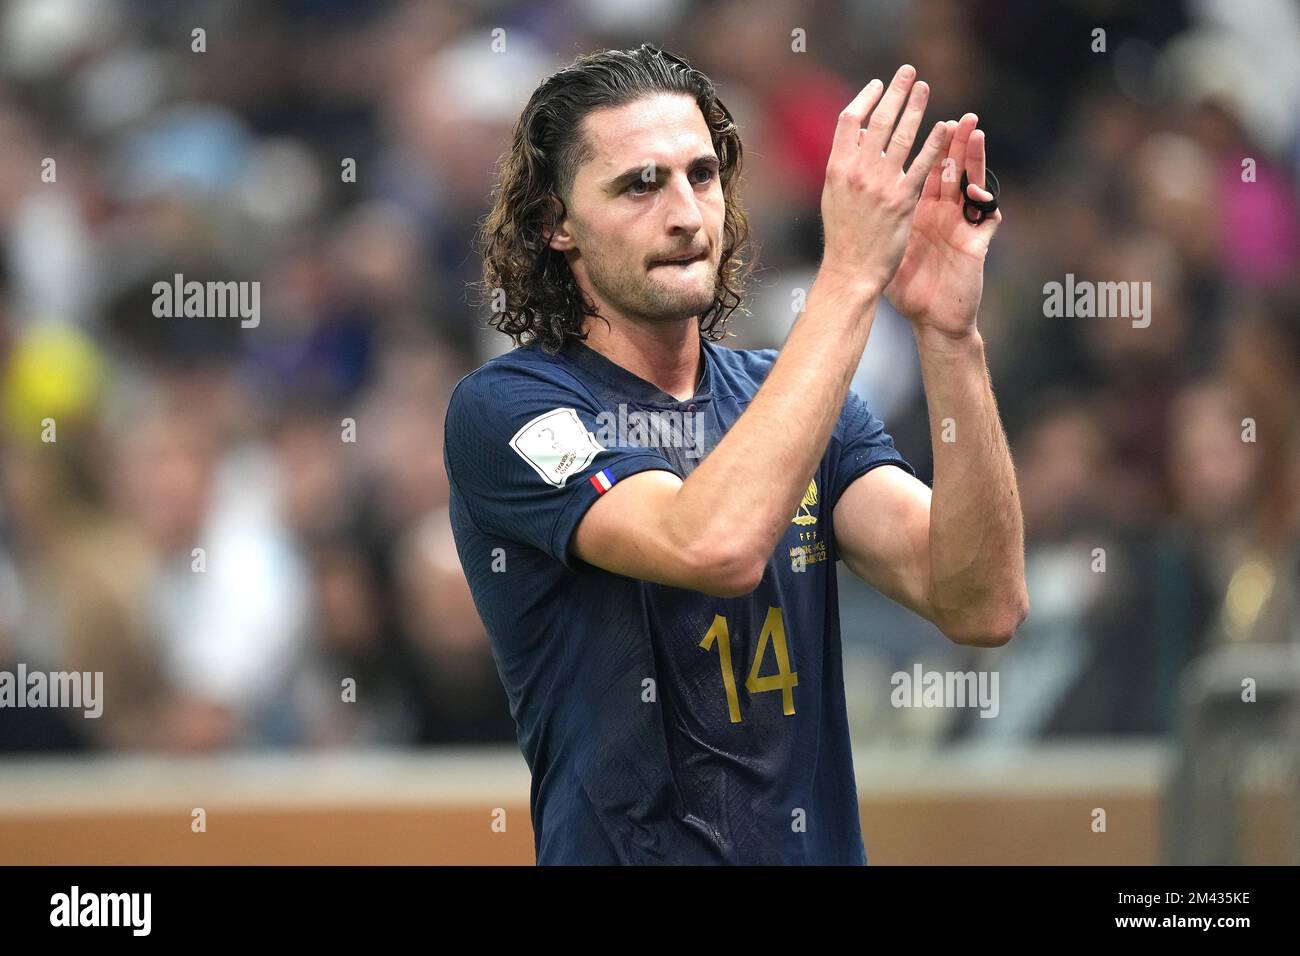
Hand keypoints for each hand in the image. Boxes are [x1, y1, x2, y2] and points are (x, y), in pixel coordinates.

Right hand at [819, 65, 952, 294]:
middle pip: (878, 120)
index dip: (864, 98)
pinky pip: (922, 164)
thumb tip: (859, 135)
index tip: (877, 85)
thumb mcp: (834, 195)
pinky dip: (934, 143)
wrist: (851, 270)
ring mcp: (880, 184)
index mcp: (836, 168)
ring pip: (901, 136)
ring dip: (915, 108)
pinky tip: (945, 127)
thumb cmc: (843, 235)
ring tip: (924, 88)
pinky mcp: (902, 200)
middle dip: (894, 92)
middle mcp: (857, 171)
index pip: (849, 120)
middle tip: (907, 72)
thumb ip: (845, 165)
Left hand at [884, 113, 1001, 336]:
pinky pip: (988, 220)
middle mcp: (946, 214)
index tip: (913, 123)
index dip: (922, 147)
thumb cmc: (910, 289)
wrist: (933, 320)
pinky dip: (985, 204)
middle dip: (954, 142)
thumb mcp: (892, 249)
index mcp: (923, 212)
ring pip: (973, 185)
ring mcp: (962, 227)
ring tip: (975, 133)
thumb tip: (851, 200)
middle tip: (957, 115)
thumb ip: (880, 223)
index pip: (924, 171)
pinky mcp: (976, 245)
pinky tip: (979, 190)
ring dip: (975, 159)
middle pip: (952, 170)